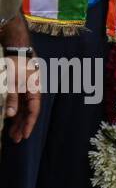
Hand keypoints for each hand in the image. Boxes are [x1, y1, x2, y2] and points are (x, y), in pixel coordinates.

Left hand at [1, 16, 39, 142]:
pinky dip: (15, 112)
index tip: (23, 136)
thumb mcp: (13, 81)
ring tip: (11, 134)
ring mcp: (27, 89)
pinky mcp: (21, 87)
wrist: (17, 47)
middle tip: (16, 140)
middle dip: (22, 126)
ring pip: (23, 109)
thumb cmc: (17, 63)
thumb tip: (9, 115)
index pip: (33, 111)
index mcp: (35, 90)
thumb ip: (12, 98)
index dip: (28, 124)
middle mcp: (33, 91)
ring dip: (18, 121)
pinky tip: (10, 119)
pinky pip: (19, 103)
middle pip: (29, 112)